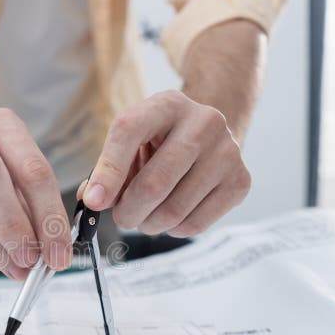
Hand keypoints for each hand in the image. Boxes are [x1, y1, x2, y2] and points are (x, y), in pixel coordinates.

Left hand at [82, 90, 250, 236]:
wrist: (207, 136)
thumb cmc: (158, 142)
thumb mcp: (130, 142)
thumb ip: (107, 169)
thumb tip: (94, 199)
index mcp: (167, 104)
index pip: (129, 132)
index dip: (109, 172)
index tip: (94, 201)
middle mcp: (204, 121)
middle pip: (156, 182)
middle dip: (129, 211)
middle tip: (122, 218)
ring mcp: (228, 151)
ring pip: (175, 209)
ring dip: (149, 224)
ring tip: (145, 218)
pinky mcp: (240, 181)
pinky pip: (196, 223)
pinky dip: (173, 230)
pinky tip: (169, 218)